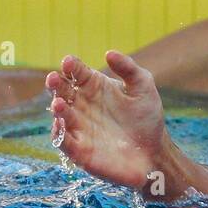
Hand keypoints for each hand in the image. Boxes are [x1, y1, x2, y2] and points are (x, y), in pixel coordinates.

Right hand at [46, 51, 169, 190]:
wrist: (154, 153)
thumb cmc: (147, 119)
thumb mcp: (143, 88)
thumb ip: (128, 69)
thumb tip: (109, 53)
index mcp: (95, 87)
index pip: (77, 73)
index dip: (71, 66)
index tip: (68, 62)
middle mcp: (82, 105)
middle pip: (63, 91)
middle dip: (56, 84)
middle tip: (53, 78)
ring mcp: (79, 127)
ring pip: (61, 115)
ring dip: (57, 109)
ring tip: (58, 104)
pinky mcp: (79, 150)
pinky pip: (64, 141)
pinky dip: (60, 135)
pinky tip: (61, 127)